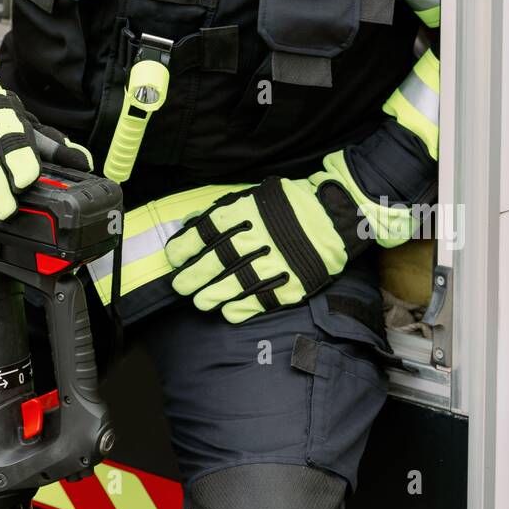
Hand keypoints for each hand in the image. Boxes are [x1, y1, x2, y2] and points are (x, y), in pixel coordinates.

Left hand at [164, 172, 370, 322]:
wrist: (334, 215)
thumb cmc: (289, 205)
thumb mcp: (254, 196)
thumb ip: (224, 210)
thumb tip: (192, 221)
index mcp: (245, 213)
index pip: (204, 232)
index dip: (184, 247)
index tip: (174, 257)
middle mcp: (256, 239)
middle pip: (214, 262)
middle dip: (192, 276)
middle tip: (180, 286)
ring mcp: (273, 263)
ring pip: (234, 284)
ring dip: (212, 295)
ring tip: (200, 302)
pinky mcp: (290, 283)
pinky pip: (261, 300)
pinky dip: (241, 308)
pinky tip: (228, 311)